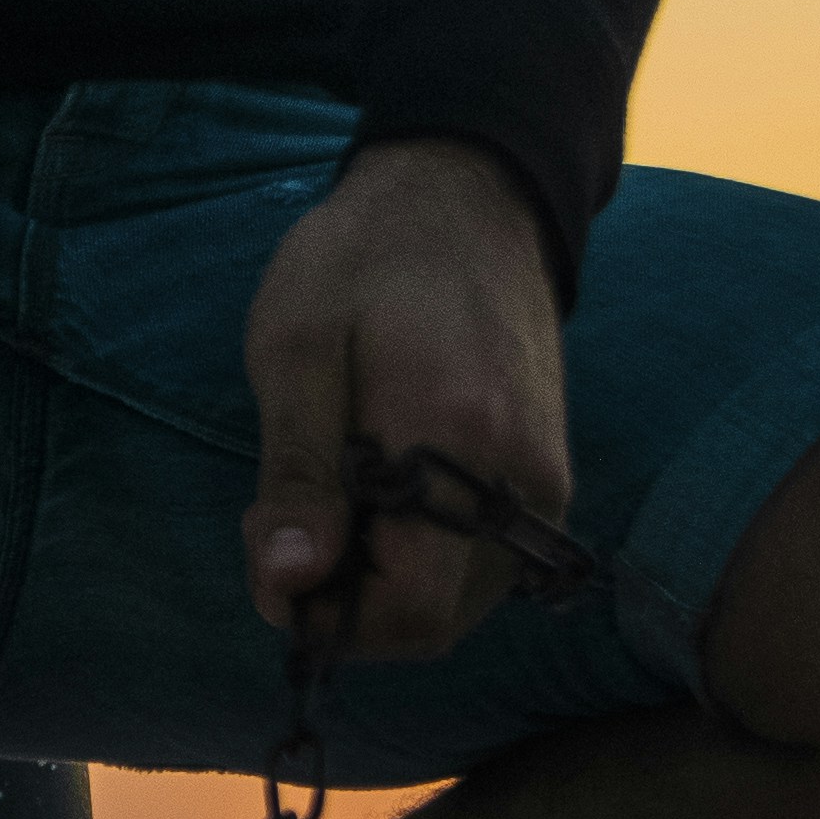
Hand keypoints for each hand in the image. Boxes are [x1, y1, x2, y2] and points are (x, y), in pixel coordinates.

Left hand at [242, 139, 569, 660]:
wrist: (467, 195)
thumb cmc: (365, 258)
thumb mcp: (296, 349)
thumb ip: (296, 475)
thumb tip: (289, 585)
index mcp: (457, 440)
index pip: (409, 611)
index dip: (329, 617)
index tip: (271, 557)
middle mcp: (522, 479)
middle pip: (434, 623)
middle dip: (348, 602)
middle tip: (290, 517)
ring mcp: (546, 481)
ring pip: (459, 604)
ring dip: (383, 582)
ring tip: (333, 493)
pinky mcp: (548, 476)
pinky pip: (481, 564)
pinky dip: (421, 557)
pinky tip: (378, 490)